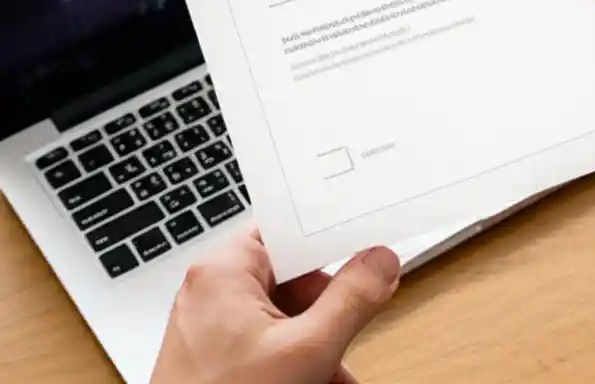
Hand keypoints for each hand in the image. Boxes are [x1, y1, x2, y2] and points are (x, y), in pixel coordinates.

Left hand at [151, 228, 399, 383]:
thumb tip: (380, 262)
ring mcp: (211, 325)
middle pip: (293, 280)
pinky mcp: (214, 355)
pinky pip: (267, 343)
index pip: (289, 230)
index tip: (366, 254)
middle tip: (350, 337)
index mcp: (223, 272)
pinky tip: (316, 382)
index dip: (331, 241)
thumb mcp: (307, 349)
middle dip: (329, 314)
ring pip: (284, 317)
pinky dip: (294, 362)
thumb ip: (352, 300)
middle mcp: (212, 292)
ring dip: (318, 346)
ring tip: (334, 377)